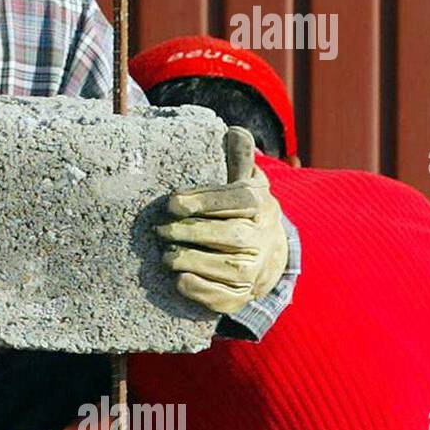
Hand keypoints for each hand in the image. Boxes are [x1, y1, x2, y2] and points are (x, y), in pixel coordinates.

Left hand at [156, 126, 288, 314]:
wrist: (267, 254)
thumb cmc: (242, 212)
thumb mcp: (244, 183)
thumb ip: (238, 160)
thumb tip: (235, 132)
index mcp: (260, 206)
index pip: (238, 201)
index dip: (204, 201)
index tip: (172, 202)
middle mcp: (263, 238)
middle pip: (233, 237)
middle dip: (193, 233)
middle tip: (161, 230)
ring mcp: (256, 270)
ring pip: (229, 269)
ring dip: (194, 262)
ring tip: (166, 256)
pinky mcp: (243, 295)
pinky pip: (227, 298)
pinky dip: (202, 291)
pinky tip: (180, 279)